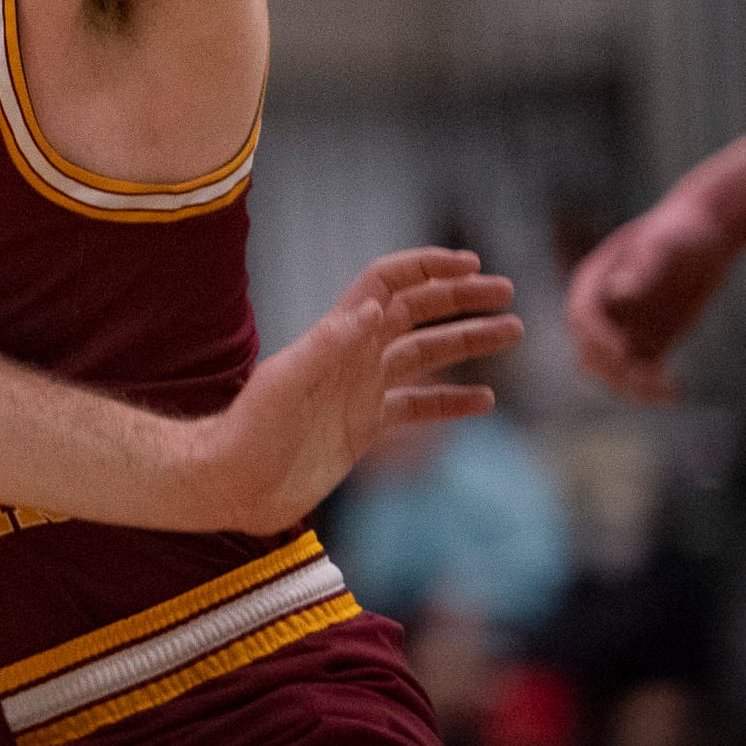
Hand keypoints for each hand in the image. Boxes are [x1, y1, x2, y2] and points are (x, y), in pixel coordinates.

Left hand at [188, 248, 521, 532]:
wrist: (231, 482)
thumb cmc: (250, 432)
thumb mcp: (286, 384)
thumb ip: (330, 344)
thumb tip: (377, 305)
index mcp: (338, 338)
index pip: (387, 285)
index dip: (426, 268)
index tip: (470, 263)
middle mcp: (354, 358)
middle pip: (416, 314)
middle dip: (460, 299)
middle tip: (507, 292)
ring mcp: (361, 392)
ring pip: (425, 356)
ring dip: (467, 341)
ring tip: (514, 331)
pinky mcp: (364, 428)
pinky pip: (417, 406)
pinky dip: (451, 401)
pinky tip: (485, 400)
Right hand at [566, 191, 732, 403]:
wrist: (706, 233)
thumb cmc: (680, 231)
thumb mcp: (663, 244)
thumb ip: (642, 268)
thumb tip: (618, 292)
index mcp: (592, 283)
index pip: (583, 318)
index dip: (599, 337)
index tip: (624, 352)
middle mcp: (602, 311)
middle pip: (591, 351)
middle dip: (613, 368)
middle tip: (646, 378)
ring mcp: (625, 329)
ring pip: (614, 370)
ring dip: (632, 385)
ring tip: (663, 391)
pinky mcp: (650, 342)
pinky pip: (644, 373)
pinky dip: (654, 387)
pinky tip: (676, 393)